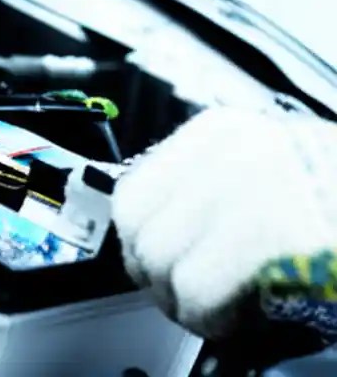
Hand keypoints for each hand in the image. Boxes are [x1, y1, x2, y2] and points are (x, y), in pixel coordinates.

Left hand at [113, 106, 336, 350]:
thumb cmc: (335, 209)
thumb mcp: (270, 180)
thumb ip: (211, 193)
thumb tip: (152, 238)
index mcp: (227, 132)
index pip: (135, 189)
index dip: (140, 243)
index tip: (157, 271)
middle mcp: (233, 149)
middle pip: (139, 227)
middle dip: (157, 277)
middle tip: (190, 302)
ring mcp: (253, 186)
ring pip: (161, 260)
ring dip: (184, 302)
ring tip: (221, 312)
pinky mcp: (273, 232)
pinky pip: (197, 289)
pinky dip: (210, 318)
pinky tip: (240, 319)